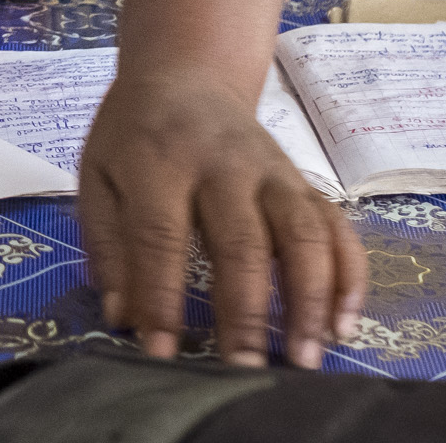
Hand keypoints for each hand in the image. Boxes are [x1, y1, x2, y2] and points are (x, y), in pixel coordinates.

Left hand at [77, 76, 363, 367]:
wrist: (186, 74)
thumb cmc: (134, 134)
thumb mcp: (97, 175)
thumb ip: (108, 244)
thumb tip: (122, 316)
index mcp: (159, 162)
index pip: (159, 237)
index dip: (161, 298)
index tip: (161, 354)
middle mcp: (223, 165)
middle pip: (240, 240)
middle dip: (245, 311)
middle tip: (245, 370)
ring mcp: (271, 171)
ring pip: (301, 233)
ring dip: (309, 297)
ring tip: (305, 355)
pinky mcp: (302, 179)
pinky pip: (335, 226)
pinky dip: (347, 275)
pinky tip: (343, 322)